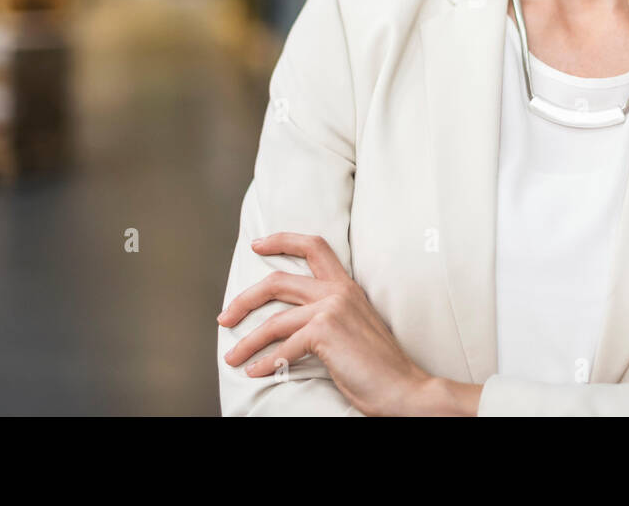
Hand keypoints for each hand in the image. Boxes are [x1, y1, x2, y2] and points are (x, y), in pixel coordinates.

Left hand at [218, 232, 432, 416]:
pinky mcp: (325, 332)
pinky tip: (255, 372)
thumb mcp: (353, 327)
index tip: (257, 244)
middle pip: (278, 281)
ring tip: (231, 358)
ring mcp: (331, 309)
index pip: (313, 246)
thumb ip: (328, 314)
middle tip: (225, 318)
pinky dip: (265, 363)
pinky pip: (283, 347)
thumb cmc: (377, 365)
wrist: (403, 387)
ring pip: (274, 320)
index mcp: (346, 286)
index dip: (281, 240)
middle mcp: (338, 291)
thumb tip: (290, 323)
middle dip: (244, 299)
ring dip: (247, 342)